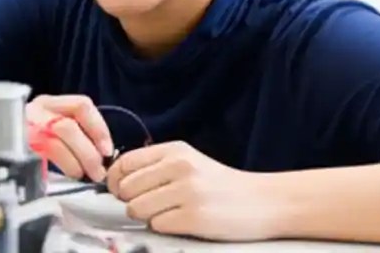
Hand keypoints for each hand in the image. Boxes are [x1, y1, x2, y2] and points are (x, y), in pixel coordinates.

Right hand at [24, 95, 114, 181]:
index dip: (99, 127)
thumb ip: (72, 135)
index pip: (81, 105)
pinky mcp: (18, 140)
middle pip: (69, 125)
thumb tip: (101, 154)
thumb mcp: (49, 129)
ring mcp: (25, 124)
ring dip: (79, 159)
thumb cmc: (25, 141)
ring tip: (85, 175)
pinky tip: (71, 173)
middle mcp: (36, 109)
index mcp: (49, 103)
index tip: (107, 150)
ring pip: (58, 137)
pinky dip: (66, 163)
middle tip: (99, 171)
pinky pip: (47, 151)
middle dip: (89, 150)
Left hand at [105, 141, 280, 241]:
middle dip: (131, 201)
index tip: (118, 191)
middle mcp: (179, 167)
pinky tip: (181, 222)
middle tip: (149, 205)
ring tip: (168, 213)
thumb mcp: (189, 161)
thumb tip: (117, 180)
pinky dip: (164, 228)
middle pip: (126, 189)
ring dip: (147, 216)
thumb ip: (155, 166)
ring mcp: (187, 192)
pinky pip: (157, 225)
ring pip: (137, 209)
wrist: (265, 202)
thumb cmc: (221, 185)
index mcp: (174, 150)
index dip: (114, 181)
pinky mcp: (195, 217)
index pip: (123, 163)